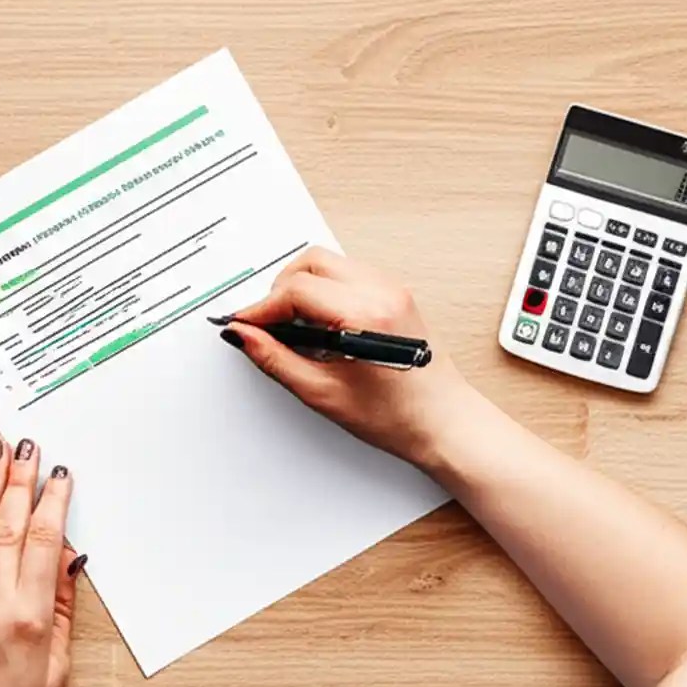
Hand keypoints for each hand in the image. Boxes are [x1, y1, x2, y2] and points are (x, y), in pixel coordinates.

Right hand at [220, 248, 466, 470]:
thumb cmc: (399, 416)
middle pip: (310, 263)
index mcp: (366, 314)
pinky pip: (347, 274)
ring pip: (328, 264)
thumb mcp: (323, 393)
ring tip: (295, 329)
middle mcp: (383, 292)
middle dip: (279, 290)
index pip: (295, 290)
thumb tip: (244, 336)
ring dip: (302, 288)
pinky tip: (321, 325)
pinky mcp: (396, 293)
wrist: (444, 422)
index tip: (243, 326)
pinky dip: (324, 290)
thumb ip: (276, 359)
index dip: (260, 308)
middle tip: (268, 326)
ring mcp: (392, 288)